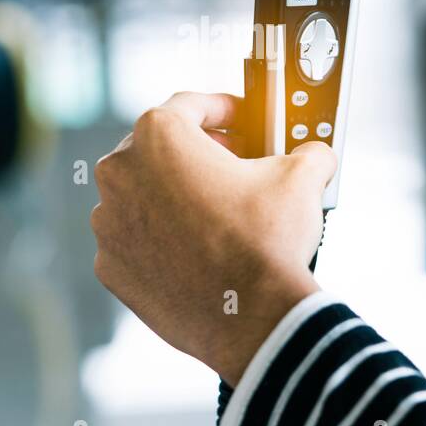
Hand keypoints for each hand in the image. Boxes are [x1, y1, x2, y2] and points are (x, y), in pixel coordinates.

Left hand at [91, 92, 336, 384]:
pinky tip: (194, 251)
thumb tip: (317, 154)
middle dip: (197, 153)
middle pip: (159, 148)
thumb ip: (307, 152)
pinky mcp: (109, 266)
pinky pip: (134, 240)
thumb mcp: (300, 178)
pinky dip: (159, 240)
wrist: (252, 320)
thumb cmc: (267, 241)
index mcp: (159, 136)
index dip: (223, 109)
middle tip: (232, 164)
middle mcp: (121, 172)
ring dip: (172, 196)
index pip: (189, 105)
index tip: (241, 119)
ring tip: (214, 213)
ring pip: (141, 195)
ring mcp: (109, 222)